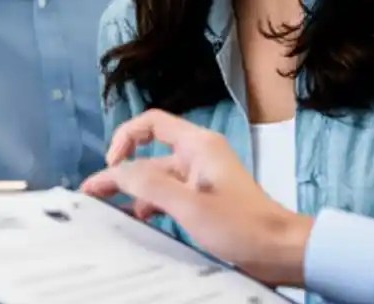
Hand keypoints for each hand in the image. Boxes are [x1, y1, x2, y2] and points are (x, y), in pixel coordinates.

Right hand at [79, 109, 312, 285]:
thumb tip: (117, 171)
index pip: (150, 123)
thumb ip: (149, 185)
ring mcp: (202, 176)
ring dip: (135, 190)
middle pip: (149, 153)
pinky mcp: (204, 196)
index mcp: (197, 145)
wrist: (279, 249)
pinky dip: (152, 202)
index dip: (124, 138)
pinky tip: (141, 218)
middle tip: (95, 192)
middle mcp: (198, 154)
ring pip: (157, 176)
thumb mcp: (188, 206)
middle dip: (121, 171)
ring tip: (111, 208)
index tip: (112, 164)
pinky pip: (169, 192)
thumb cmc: (243, 226)